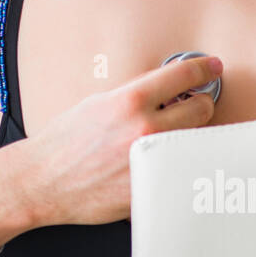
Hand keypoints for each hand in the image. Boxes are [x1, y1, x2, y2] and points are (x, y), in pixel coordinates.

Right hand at [0, 55, 221, 244]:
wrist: (43, 180)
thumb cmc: (64, 141)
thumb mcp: (98, 103)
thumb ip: (135, 96)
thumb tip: (167, 92)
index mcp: (131, 101)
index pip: (184, 75)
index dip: (205, 68)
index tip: (212, 68)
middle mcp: (145, 129)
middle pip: (202, 109)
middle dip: (199, 105)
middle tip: (192, 107)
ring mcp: (152, 161)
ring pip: (196, 142)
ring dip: (190, 136)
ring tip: (173, 136)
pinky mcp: (151, 188)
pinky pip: (180, 171)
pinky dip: (176, 166)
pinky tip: (162, 164)